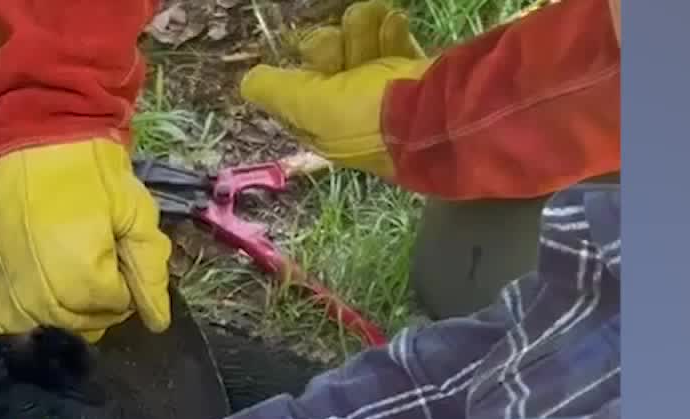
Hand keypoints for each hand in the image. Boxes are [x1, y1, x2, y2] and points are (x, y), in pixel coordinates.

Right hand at [0, 139, 171, 342]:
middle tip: (92, 257)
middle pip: (80, 325)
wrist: (29, 132)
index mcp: (81, 278)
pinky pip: (1, 325)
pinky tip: (32, 289)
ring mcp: (4, 294)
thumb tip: (158, 322)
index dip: (124, 283)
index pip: (114, 308)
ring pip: (44, 330)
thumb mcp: (134, 212)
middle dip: (97, 300)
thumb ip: (149, 271)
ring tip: (64, 272)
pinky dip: (21, 318)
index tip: (118, 253)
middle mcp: (39, 297)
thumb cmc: (89, 169)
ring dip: (61, 312)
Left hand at [238, 0, 431, 178]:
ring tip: (381, 31)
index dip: (307, 64)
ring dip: (364, 28)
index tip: (317, 60)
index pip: (299, 83)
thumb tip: (247, 81)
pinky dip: (390, 28)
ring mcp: (382, 86)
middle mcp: (350, 106)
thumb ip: (277, 92)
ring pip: (357, 39)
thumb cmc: (370, 115)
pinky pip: (390, 36)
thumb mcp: (312, 107)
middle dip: (336, 43)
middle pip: (326, 53)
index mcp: (323, 123)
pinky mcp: (412, 69)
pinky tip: (395, 24)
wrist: (442, 112)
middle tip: (349, 54)